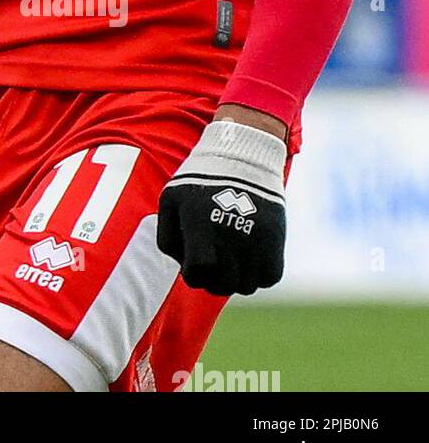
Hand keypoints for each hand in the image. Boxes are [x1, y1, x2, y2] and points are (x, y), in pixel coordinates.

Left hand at [157, 115, 286, 295]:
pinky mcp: (276, 239)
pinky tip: (248, 260)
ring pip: (247, 286)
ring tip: (229, 262)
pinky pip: (270, 278)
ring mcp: (255, 238)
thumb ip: (167, 237)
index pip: (197, 272)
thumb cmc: (199, 182)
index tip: (194, 264)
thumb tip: (183, 268)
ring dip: (236, 280)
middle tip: (212, 267)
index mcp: (199, 224)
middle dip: (213, 281)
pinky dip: (258, 276)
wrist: (241, 156)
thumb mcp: (171, 201)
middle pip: (223, 284)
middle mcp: (229, 234)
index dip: (193, 274)